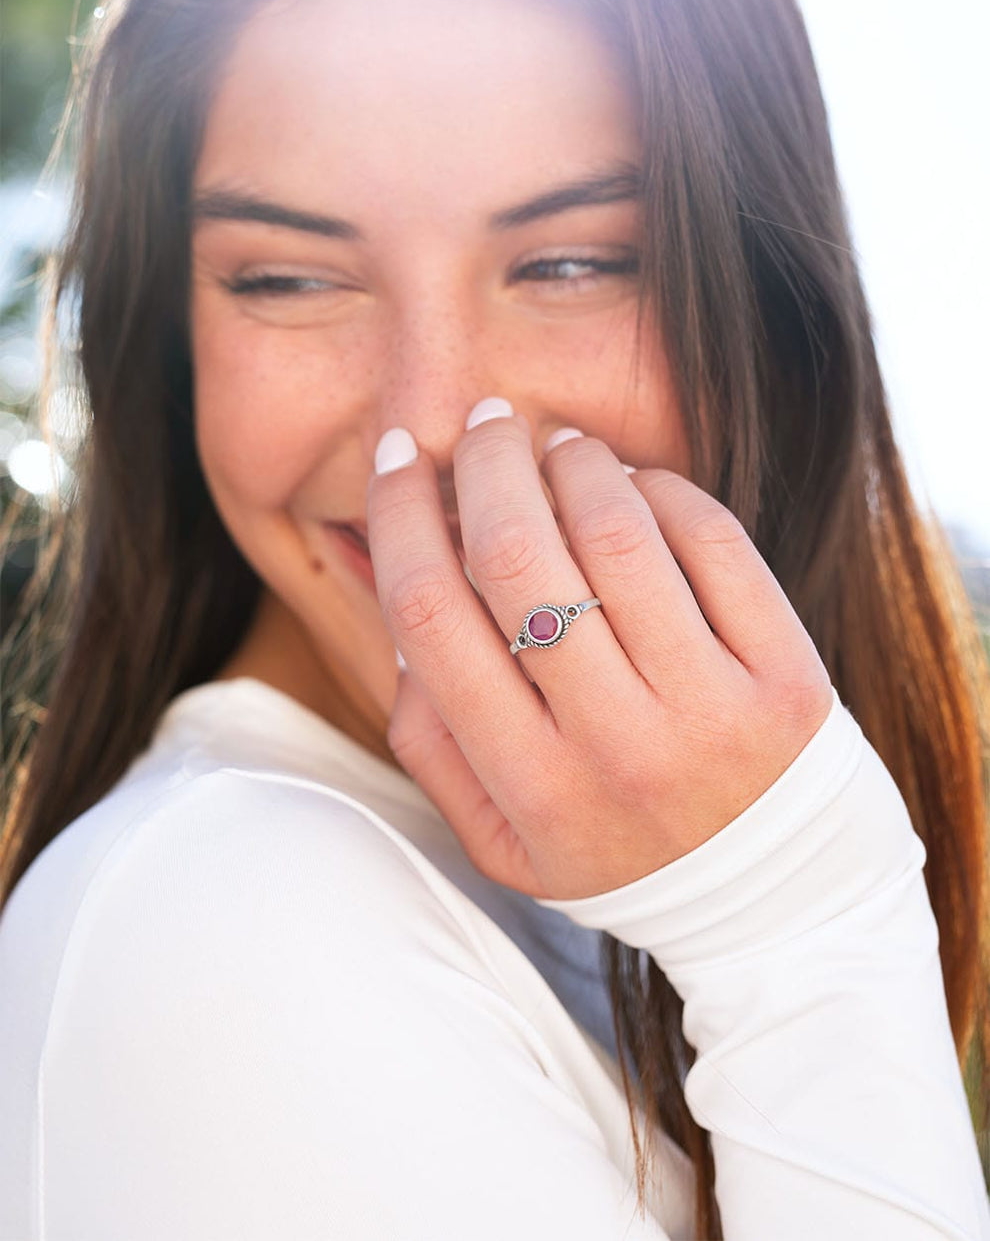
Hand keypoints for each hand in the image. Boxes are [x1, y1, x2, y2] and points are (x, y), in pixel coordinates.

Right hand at [366, 406, 832, 900]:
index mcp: (531, 789)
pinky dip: (663, 490)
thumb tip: (402, 619)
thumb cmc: (618, 847)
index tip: (397, 460)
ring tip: (559, 448)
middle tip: (483, 426)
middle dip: (485, 463)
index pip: (431, 617)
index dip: (400, 517)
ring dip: (574, 462)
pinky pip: (713, 541)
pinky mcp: (786, 674)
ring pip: (616, 533)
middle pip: (517, 556)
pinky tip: (637, 487)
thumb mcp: (501, 838)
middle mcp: (618, 748)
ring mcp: (710, 710)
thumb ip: (431, 744)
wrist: (773, 899)